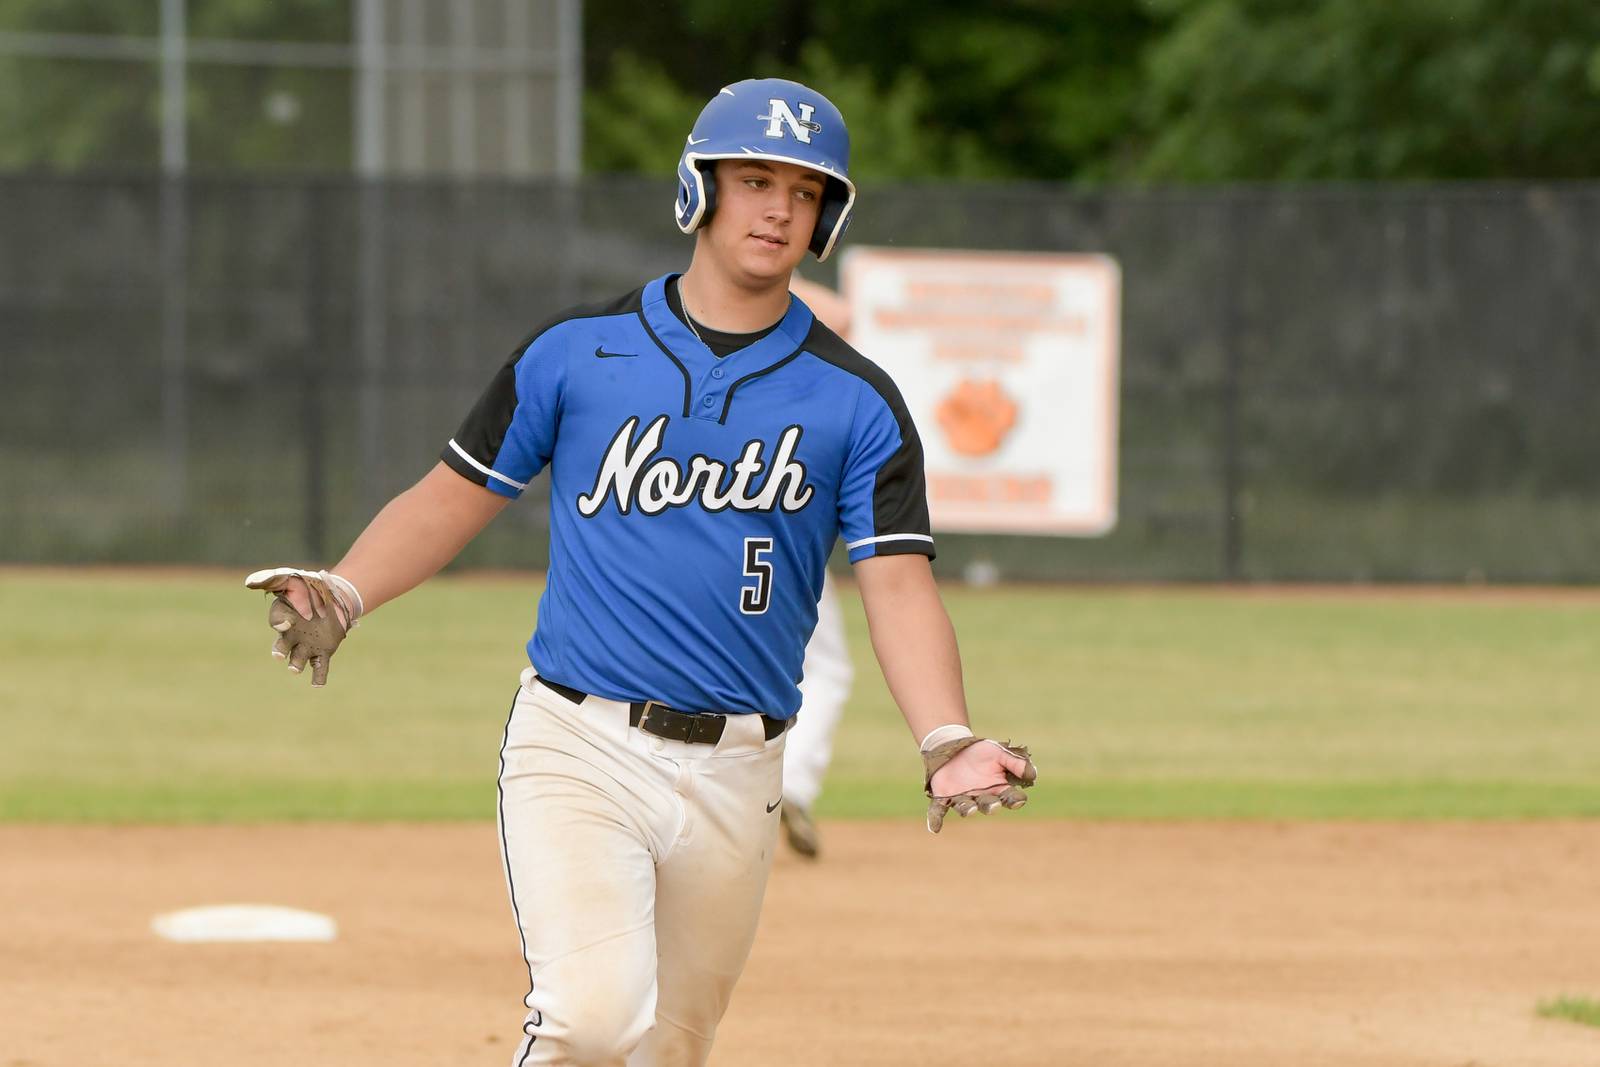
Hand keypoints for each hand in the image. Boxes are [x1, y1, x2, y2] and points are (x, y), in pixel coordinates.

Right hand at [244, 568, 360, 686]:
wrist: (336, 596)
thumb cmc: (309, 587)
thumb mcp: (292, 578)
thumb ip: (271, 579)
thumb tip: (249, 583)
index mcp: (283, 616)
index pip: (277, 621)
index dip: (280, 622)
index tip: (287, 622)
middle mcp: (291, 634)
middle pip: (281, 647)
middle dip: (279, 651)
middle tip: (279, 654)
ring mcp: (307, 645)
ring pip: (298, 660)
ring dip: (295, 665)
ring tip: (294, 668)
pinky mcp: (324, 652)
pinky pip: (319, 668)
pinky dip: (318, 677)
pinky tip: (317, 684)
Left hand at [923, 737, 1036, 833]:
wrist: (954, 747)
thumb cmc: (981, 752)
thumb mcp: (999, 752)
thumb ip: (1015, 762)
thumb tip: (1032, 774)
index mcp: (999, 789)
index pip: (1011, 798)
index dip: (1015, 800)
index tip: (1019, 799)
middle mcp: (982, 798)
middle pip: (988, 805)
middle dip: (991, 806)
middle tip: (994, 804)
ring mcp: (962, 799)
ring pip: (965, 807)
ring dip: (967, 809)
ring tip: (969, 809)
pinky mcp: (943, 797)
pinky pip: (939, 810)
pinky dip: (936, 819)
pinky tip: (934, 828)